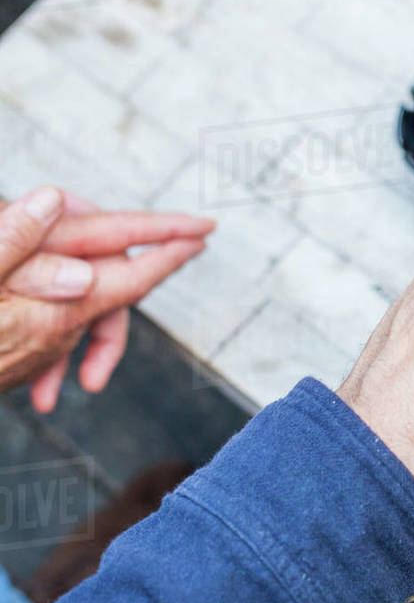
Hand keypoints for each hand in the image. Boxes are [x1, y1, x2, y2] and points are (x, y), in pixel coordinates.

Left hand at [0, 187, 214, 410]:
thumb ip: (15, 245)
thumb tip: (60, 205)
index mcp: (35, 241)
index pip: (114, 231)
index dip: (163, 233)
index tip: (206, 230)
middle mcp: (34, 251)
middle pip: (100, 276)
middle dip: (103, 329)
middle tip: (92, 380)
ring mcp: (23, 272)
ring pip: (74, 302)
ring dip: (70, 349)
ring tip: (50, 396)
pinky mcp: (13, 295)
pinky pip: (46, 314)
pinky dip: (48, 349)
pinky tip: (33, 385)